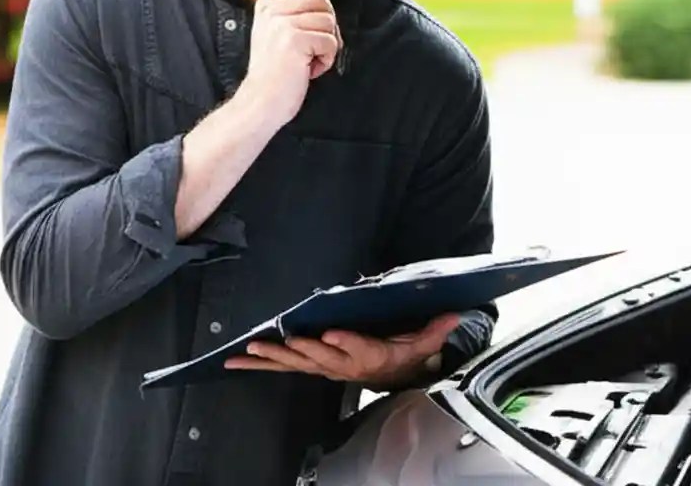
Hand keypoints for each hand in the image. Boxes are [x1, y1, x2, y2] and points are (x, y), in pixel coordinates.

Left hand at [223, 313, 461, 390]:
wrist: (386, 376)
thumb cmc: (400, 354)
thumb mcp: (421, 344)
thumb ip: (434, 331)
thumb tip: (455, 315)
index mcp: (370, 356)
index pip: (357, 348)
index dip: (344, 342)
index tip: (330, 334)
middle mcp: (342, 364)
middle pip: (319, 357)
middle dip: (299, 349)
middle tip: (280, 341)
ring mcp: (322, 367)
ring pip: (295, 363)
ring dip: (273, 357)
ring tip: (252, 350)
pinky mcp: (309, 365)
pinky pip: (282, 366)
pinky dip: (259, 363)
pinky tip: (236, 361)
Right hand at [236, 0, 339, 128]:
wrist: (261, 102)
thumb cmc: (276, 71)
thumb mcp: (276, 32)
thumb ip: (292, 8)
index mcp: (268, 3)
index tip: (312, 12)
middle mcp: (272, 9)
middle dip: (326, 23)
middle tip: (311, 45)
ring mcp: (282, 23)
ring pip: (329, 20)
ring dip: (326, 45)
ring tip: (307, 60)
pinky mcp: (294, 40)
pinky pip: (330, 41)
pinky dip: (326, 60)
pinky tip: (308, 69)